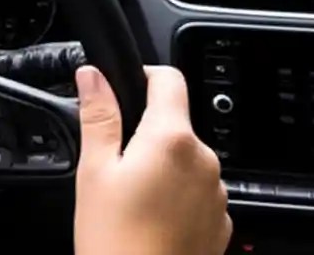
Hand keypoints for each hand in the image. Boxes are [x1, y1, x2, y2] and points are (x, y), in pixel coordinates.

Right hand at [73, 65, 230, 254]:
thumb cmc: (115, 242)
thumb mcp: (93, 171)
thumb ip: (99, 116)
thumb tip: (94, 75)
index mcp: (172, 139)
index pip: (169, 79)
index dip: (145, 76)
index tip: (126, 89)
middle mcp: (204, 161)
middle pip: (175, 124)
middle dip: (146, 136)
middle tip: (114, 168)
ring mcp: (217, 193)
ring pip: (186, 161)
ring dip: (163, 170)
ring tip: (131, 202)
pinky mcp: (220, 222)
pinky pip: (197, 194)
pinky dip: (176, 198)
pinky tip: (150, 221)